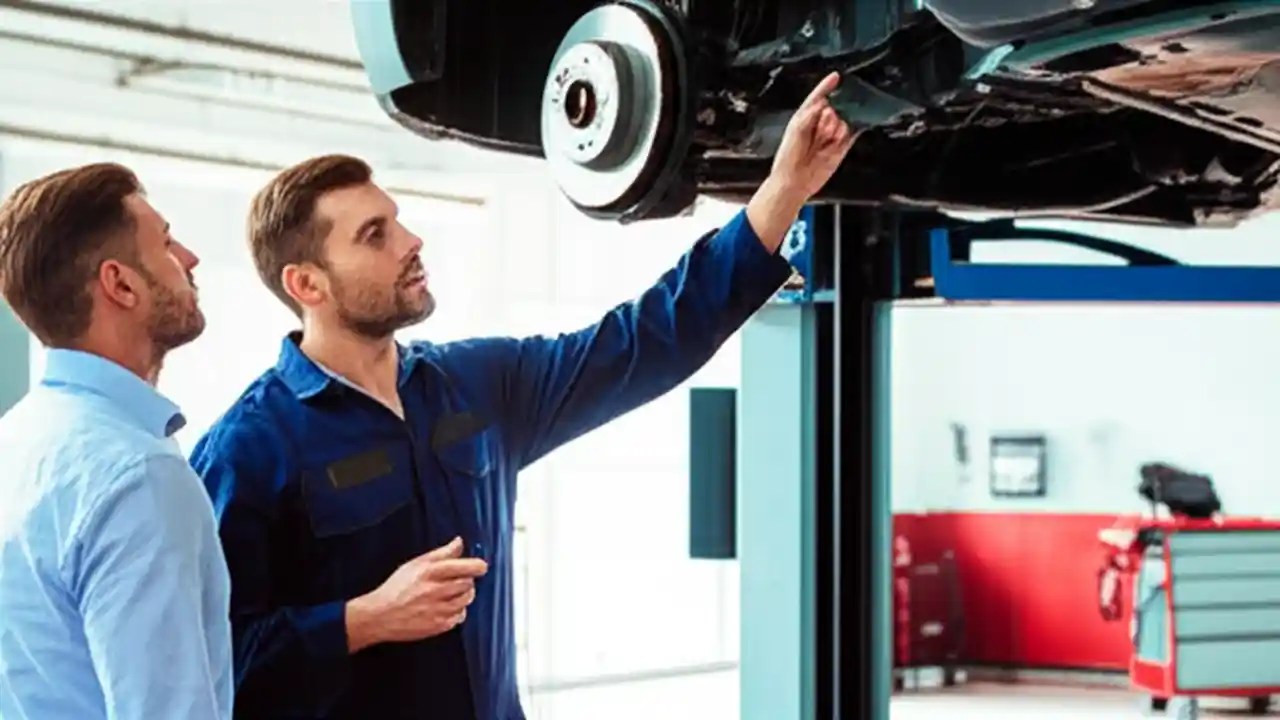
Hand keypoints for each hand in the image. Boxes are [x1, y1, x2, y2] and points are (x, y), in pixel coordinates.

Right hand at [345, 537, 487, 651]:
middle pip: (468, 584)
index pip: (466, 567)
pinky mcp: (438, 626)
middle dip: (468, 580)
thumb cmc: (397, 588)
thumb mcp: (416, 564)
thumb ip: (441, 553)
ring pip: (466, 601)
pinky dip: (457, 612)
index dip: (478, 566)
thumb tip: (459, 542)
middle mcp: (436, 591)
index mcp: (431, 572)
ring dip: (464, 596)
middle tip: (458, 580)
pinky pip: (459, 617)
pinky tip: (446, 607)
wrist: (380, 616)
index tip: (480, 566)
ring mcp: (438, 610)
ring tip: (451, 593)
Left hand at [769, 71, 858, 202]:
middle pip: (833, 108)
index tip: (836, 77)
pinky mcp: (840, 147)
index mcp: (804, 118)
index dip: (826, 87)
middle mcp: (818, 125)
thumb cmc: (789, 157)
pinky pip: (850, 134)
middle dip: (829, 117)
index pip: (818, 98)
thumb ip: (810, 114)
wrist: (794, 182)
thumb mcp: (796, 130)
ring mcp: (830, 136)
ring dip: (834, 130)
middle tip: (820, 132)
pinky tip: (837, 140)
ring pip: (842, 121)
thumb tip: (823, 104)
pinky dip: (847, 133)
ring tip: (823, 145)